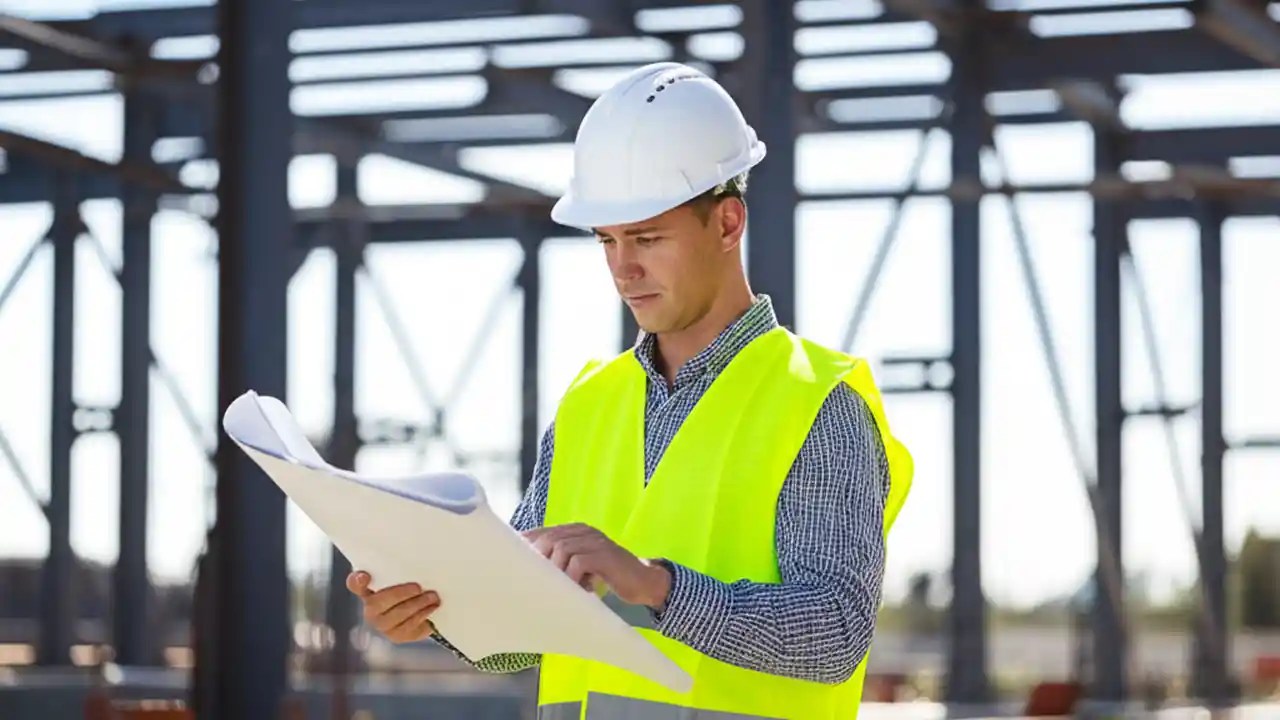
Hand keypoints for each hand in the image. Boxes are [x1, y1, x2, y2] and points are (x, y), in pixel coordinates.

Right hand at [346, 571, 440, 643]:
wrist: (419, 607)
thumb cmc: (406, 585)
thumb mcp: (402, 574)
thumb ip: (399, 568)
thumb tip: (414, 555)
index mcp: (367, 589)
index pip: (355, 583)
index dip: (357, 580)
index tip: (365, 576)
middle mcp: (371, 609)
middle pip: (379, 603)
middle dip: (400, 594)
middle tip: (418, 587)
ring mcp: (383, 625)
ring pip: (397, 617)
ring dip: (417, 605)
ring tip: (432, 596)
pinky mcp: (398, 636)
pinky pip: (410, 628)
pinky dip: (423, 616)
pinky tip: (432, 607)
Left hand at [522, 523, 671, 609]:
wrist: (644, 582)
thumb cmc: (609, 577)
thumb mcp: (583, 567)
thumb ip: (563, 563)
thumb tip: (531, 572)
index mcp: (577, 531)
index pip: (544, 533)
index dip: (528, 546)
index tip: (512, 563)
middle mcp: (585, 531)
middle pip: (549, 539)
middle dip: (539, 561)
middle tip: (537, 583)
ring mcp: (595, 541)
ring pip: (561, 549)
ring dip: (556, 572)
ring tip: (560, 589)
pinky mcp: (604, 555)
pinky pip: (578, 562)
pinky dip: (572, 578)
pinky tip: (578, 590)